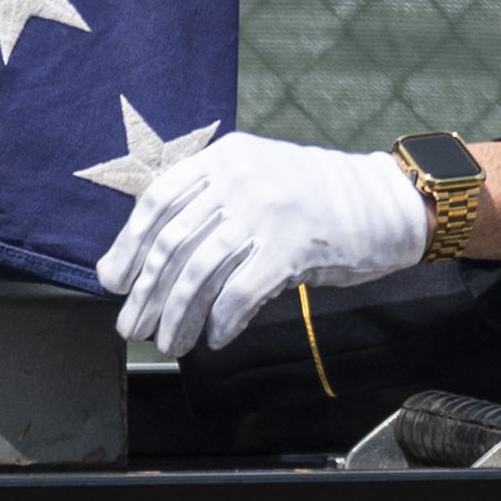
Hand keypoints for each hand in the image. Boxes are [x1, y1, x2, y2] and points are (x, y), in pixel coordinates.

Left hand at [95, 134, 429, 358]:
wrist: (387, 202)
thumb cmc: (317, 199)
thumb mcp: (258, 177)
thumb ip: (212, 202)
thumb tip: (152, 257)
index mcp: (224, 158)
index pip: (158, 201)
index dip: (128, 245)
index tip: (114, 281)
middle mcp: (240, 178)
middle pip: (173, 243)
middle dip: (146, 293)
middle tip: (132, 326)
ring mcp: (267, 210)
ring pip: (200, 272)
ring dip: (176, 316)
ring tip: (167, 342)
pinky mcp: (294, 245)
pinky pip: (240, 292)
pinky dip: (222, 321)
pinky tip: (215, 338)